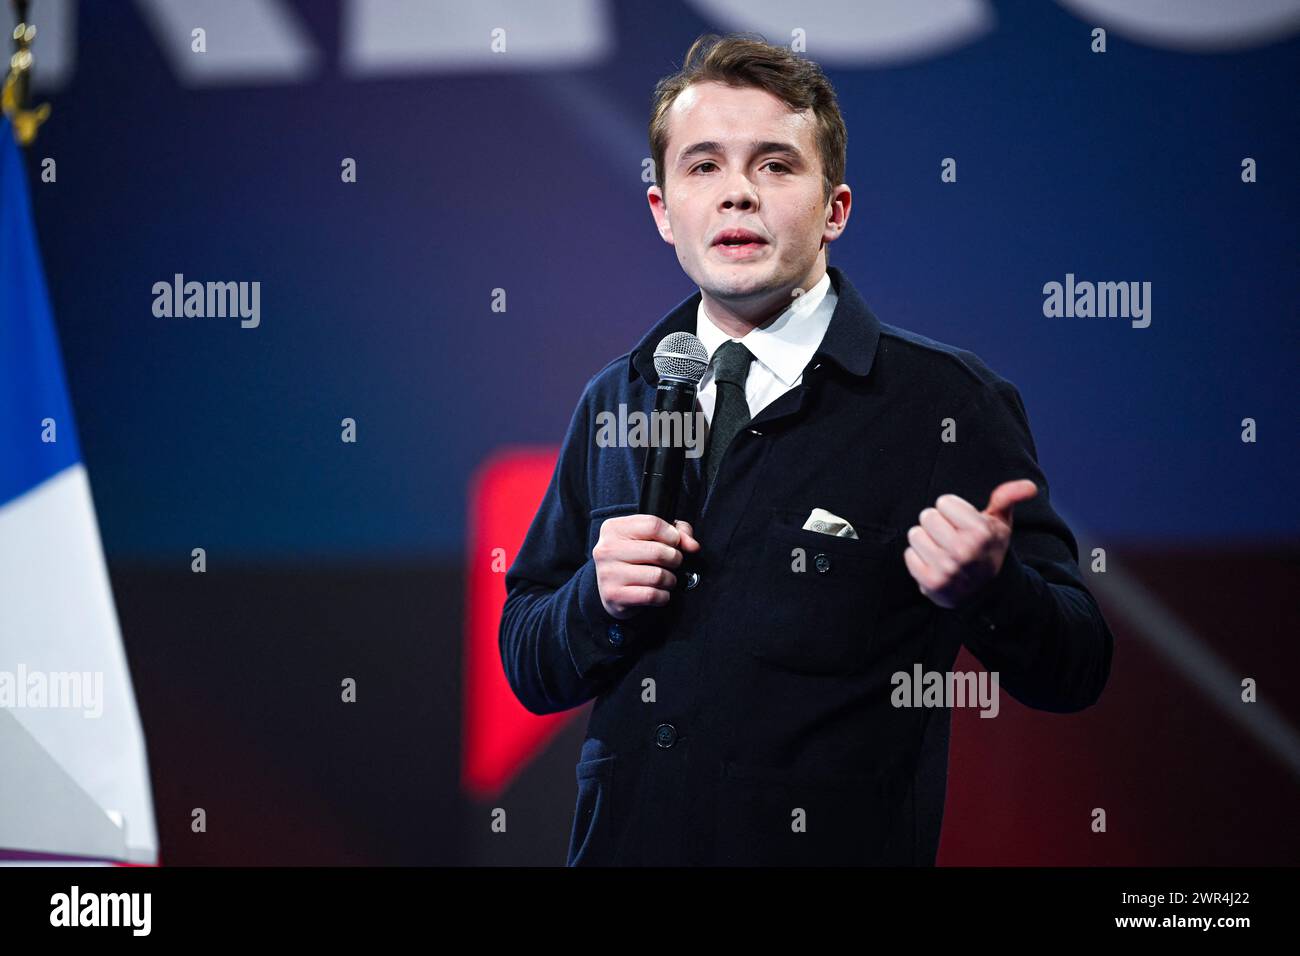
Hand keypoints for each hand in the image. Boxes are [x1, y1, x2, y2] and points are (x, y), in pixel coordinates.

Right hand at [593, 515, 701, 619]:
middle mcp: (606, 549)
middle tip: (672, 563)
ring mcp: (608, 573)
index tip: (675, 543)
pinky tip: (659, 592)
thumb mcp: (652, 537)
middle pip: (658, 551)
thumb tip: (692, 545)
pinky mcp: (614, 595)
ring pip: (657, 576)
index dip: (672, 535)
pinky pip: (651, 595)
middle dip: (674, 559)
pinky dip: (663, 596)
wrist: (611, 589)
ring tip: (666, 579)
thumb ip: (677, 532)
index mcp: (614, 528)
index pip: (653, 524)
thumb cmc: (634, 558)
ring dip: (670, 580)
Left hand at [903, 480, 1037, 608]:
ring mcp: (947, 568)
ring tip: (942, 551)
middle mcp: (965, 550)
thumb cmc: (987, 549)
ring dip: (926, 541)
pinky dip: (918, 559)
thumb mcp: (1000, 523)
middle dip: (937, 524)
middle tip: (950, 538)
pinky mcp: (931, 582)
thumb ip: (1008, 499)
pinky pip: (909, 555)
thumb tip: (1029, 486)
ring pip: (915, 534)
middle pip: (927, 516)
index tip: (962, 523)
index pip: (944, 502)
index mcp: (982, 532)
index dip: (951, 510)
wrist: (983, 591)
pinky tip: (934, 564)